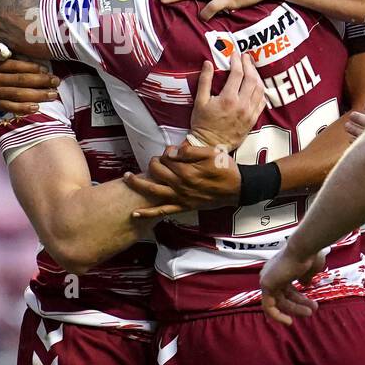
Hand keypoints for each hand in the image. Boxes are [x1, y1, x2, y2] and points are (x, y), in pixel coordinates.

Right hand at [0, 34, 58, 113]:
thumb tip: (7, 52)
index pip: (15, 66)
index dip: (33, 68)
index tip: (47, 69)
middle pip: (20, 81)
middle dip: (41, 81)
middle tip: (56, 81)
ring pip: (18, 95)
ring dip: (38, 95)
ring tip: (53, 94)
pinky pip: (10, 108)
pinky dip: (24, 108)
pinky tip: (37, 107)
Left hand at [124, 143, 241, 217]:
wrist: (238, 189)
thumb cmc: (226, 169)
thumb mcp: (212, 153)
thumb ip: (190, 151)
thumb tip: (172, 152)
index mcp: (187, 170)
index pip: (167, 158)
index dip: (167, 152)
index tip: (172, 152)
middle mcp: (180, 185)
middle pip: (156, 171)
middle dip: (153, 163)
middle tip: (158, 161)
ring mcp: (181, 197)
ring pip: (153, 191)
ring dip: (137, 184)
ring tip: (126, 178)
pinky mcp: (184, 207)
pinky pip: (163, 212)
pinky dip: (148, 213)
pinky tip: (135, 213)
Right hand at [188, 54, 264, 148]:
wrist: (211, 145)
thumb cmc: (202, 124)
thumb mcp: (200, 101)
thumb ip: (205, 81)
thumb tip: (208, 63)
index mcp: (228, 99)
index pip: (237, 73)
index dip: (237, 61)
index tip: (234, 54)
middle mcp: (242, 105)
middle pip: (252, 79)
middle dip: (249, 65)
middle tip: (245, 57)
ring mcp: (250, 113)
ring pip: (260, 89)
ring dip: (257, 76)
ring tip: (252, 68)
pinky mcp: (253, 119)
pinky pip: (262, 102)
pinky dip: (261, 91)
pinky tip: (257, 85)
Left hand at [260, 247, 326, 325]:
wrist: (304, 248)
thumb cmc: (310, 255)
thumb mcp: (310, 269)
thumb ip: (306, 277)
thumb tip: (305, 284)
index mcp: (282, 268)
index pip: (288, 288)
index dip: (299, 298)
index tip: (312, 303)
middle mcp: (272, 273)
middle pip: (285, 295)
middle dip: (299, 304)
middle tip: (313, 309)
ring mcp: (268, 278)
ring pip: (279, 301)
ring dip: (295, 309)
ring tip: (310, 313)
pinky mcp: (266, 285)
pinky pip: (268, 306)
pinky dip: (277, 315)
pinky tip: (289, 322)